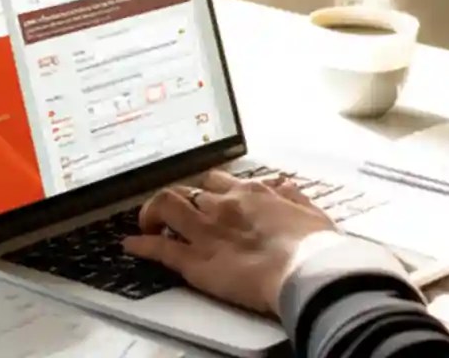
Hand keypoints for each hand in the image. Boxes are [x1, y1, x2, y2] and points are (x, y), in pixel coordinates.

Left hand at [123, 170, 383, 314]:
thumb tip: (286, 186)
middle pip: (188, 190)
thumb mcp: (312, 212)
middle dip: (176, 198)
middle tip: (171, 212)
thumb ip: (294, 198)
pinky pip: (161, 249)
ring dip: (151, 213)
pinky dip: (141, 246)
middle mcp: (224, 205)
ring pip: (166, 207)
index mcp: (252, 193)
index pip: (219, 180)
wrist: (309, 269)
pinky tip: (131, 245)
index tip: (203, 197)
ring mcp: (206, 231)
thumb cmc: (317, 246)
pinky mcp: (196, 261)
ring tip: (146, 223)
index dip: (207, 189)